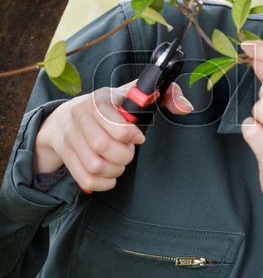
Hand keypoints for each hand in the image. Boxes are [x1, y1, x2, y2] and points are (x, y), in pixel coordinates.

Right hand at [33, 81, 192, 191]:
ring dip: (114, 170)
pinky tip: (110, 177)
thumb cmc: (109, 106)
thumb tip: (186, 107)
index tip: (138, 138)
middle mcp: (79, 116)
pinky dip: (102, 183)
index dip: (132, 137)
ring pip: (94, 165)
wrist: (62, 117)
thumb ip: (165, 95)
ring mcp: (69, 137)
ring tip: (119, 164)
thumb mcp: (134, 94)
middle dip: (123, 156)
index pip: (117, 126)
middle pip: (103, 147)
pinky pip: (84, 178)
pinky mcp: (65, 155)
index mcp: (99, 100)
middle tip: (128, 153)